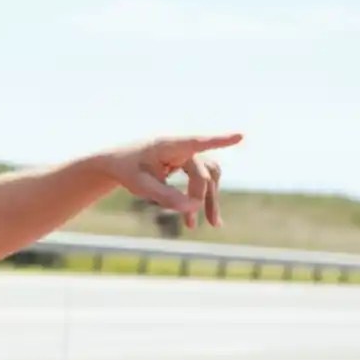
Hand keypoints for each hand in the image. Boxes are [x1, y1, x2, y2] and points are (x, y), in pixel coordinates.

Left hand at [102, 133, 242, 228]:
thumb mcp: (140, 186)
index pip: (196, 142)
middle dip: (201, 198)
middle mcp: (182, 147)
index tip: (240, 135)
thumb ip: (164, 196)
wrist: (119, 162)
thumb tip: (193, 208)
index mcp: (167, 145)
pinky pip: (205, 179)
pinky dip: (206, 197)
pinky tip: (209, 217)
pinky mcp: (190, 163)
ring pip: (209, 176)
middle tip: (191, 224)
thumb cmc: (128, 169)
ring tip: (212, 224)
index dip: (219, 140)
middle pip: (202, 173)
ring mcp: (189, 154)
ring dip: (210, 199)